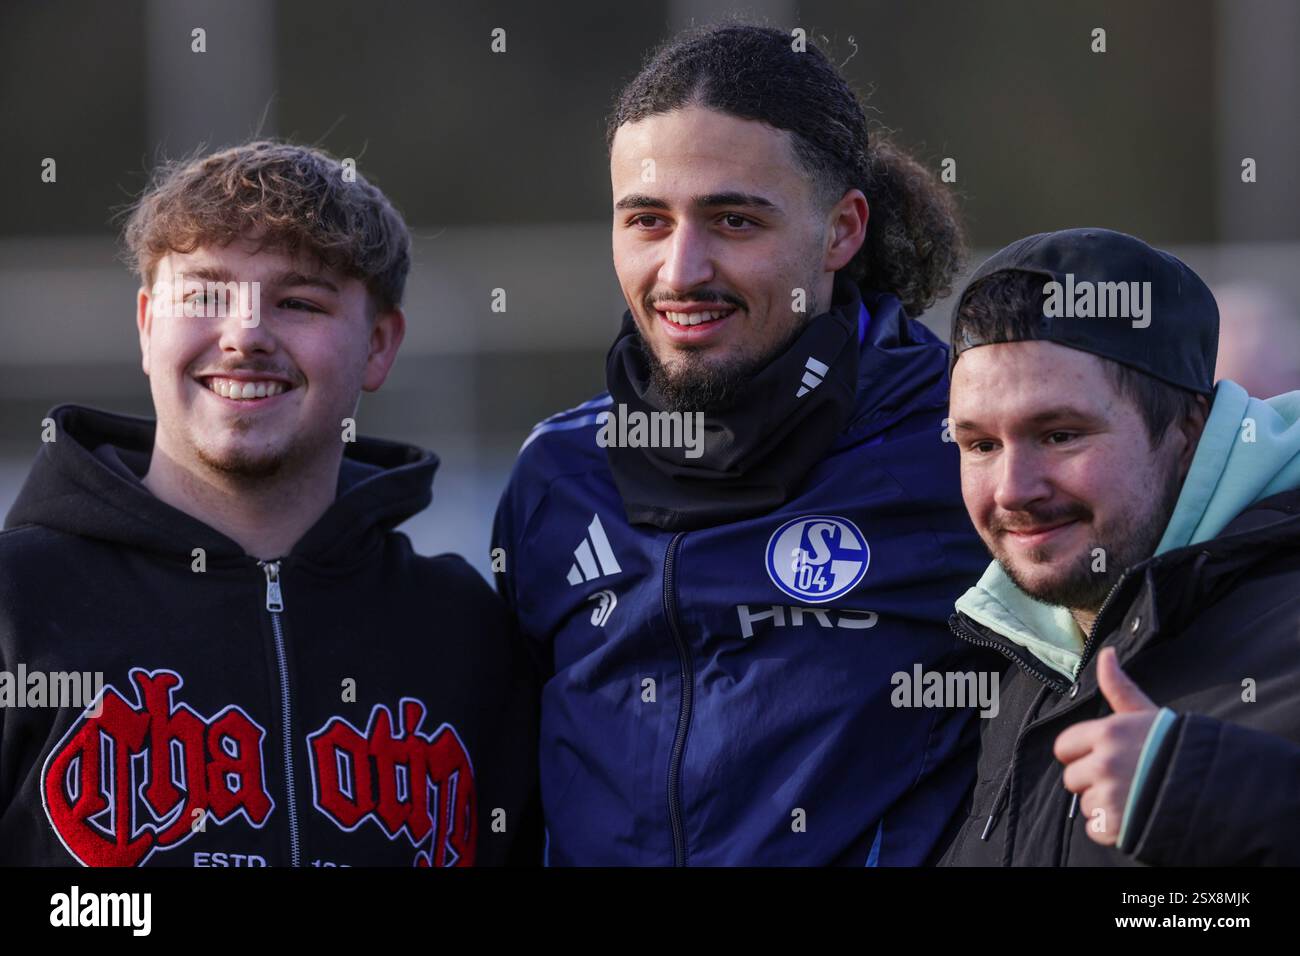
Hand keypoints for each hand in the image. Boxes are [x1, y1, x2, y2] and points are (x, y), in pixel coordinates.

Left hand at [1053, 647, 1158, 845]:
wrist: (1214, 786)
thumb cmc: (1176, 747)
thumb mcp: (1145, 713)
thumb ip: (1118, 686)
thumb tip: (1105, 654)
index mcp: (1106, 734)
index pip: (1064, 747)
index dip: (1080, 753)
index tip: (1103, 756)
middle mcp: (1104, 763)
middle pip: (1072, 778)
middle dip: (1093, 781)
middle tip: (1125, 779)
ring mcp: (1109, 796)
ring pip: (1085, 804)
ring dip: (1104, 806)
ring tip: (1136, 796)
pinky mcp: (1116, 826)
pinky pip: (1094, 828)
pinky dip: (1110, 828)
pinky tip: (1133, 816)